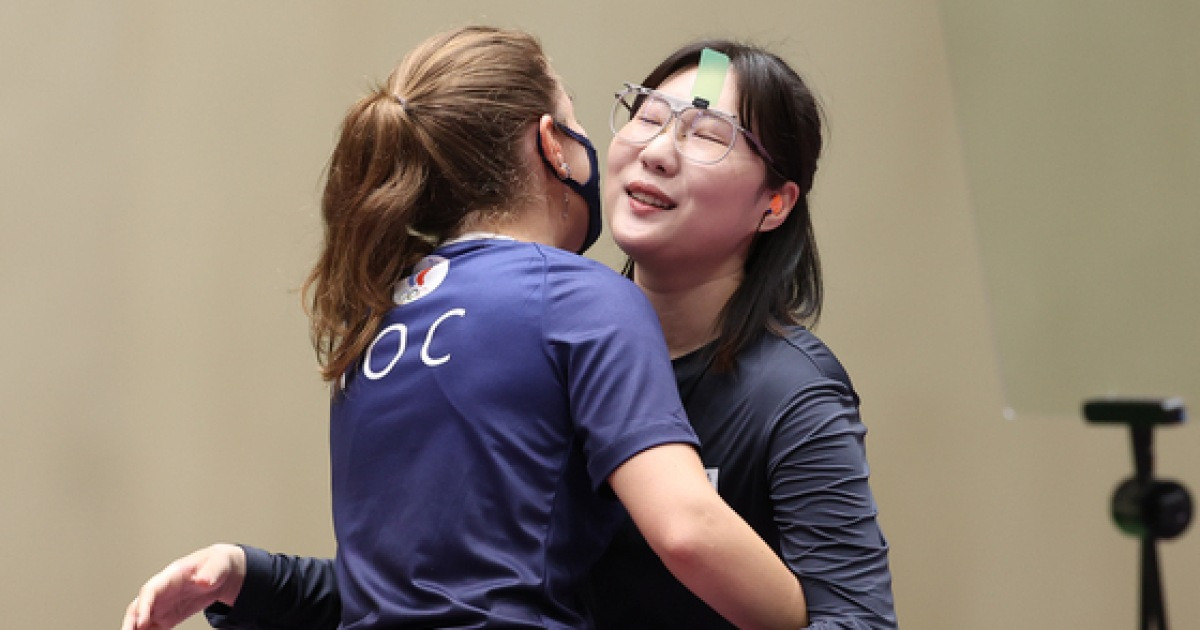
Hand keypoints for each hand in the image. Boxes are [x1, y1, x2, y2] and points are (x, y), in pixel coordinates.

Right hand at [121, 543, 246, 629]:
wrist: (221, 573)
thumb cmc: (216, 563)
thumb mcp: (219, 564)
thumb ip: (211, 573)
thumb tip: (204, 581)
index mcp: (171, 576)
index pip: (150, 590)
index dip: (143, 606)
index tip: (142, 622)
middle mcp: (162, 591)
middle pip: (138, 607)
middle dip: (130, 622)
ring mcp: (163, 605)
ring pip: (141, 620)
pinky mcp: (168, 617)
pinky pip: (153, 628)